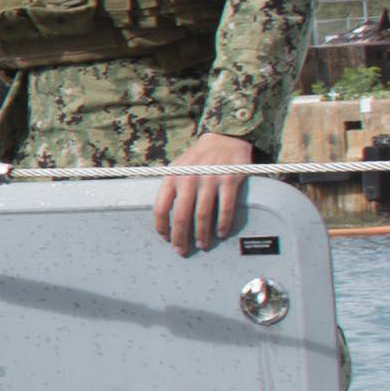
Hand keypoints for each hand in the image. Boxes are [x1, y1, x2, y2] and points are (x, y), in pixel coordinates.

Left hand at [155, 129, 253, 253]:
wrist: (224, 139)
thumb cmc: (197, 159)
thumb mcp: (177, 169)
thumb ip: (170, 188)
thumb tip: (163, 217)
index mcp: (172, 177)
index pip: (160, 208)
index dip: (162, 227)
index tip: (166, 239)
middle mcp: (188, 179)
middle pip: (181, 216)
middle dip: (180, 238)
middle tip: (182, 250)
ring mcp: (209, 180)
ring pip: (203, 215)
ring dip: (201, 234)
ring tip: (202, 244)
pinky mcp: (229, 180)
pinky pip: (225, 208)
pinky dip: (223, 224)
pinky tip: (221, 233)